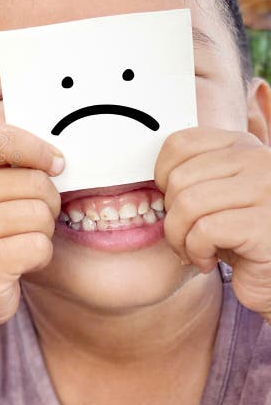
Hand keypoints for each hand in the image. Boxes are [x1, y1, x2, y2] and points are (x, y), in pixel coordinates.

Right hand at [0, 124, 63, 332]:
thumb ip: (2, 162)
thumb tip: (51, 144)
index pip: (2, 139)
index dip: (38, 149)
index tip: (56, 164)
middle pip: (35, 182)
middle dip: (46, 202)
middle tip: (28, 218)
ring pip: (40, 216)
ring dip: (42, 232)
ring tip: (18, 241)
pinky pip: (38, 247)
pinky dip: (39, 257)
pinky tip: (18, 263)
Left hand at [155, 126, 270, 318]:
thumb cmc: (241, 237)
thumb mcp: (217, 195)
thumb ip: (193, 175)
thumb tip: (146, 180)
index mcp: (243, 145)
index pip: (181, 143)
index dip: (162, 175)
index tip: (171, 201)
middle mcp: (258, 160)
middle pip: (179, 177)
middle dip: (170, 214)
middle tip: (183, 236)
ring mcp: (265, 190)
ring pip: (187, 204)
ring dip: (179, 237)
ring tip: (192, 251)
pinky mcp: (263, 224)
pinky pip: (204, 231)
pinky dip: (196, 252)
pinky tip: (208, 261)